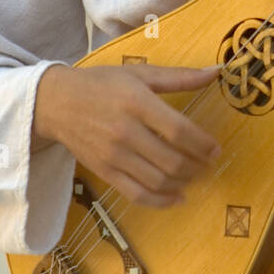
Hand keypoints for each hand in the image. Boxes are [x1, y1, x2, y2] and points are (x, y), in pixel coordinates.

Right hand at [32, 62, 223, 207]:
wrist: (56, 103)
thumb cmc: (102, 84)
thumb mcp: (140, 73)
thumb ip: (180, 77)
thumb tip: (216, 72)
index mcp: (137, 103)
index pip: (178, 130)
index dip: (202, 144)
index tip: (216, 149)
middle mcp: (125, 132)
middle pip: (171, 160)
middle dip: (197, 166)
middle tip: (208, 163)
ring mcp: (113, 155)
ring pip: (158, 180)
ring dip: (184, 183)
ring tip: (195, 176)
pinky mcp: (104, 172)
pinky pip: (137, 194)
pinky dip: (161, 201)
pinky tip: (177, 197)